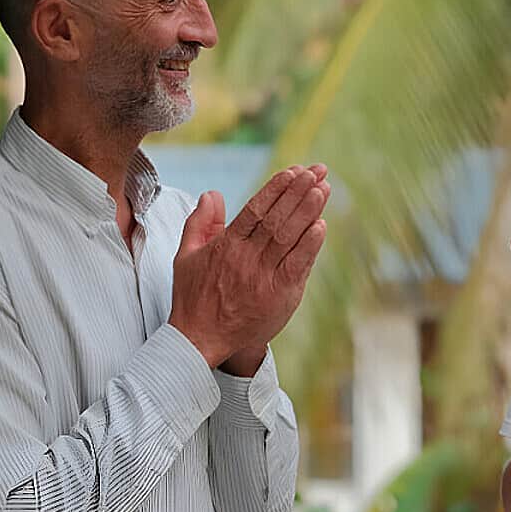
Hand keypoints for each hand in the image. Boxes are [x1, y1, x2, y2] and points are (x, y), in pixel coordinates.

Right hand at [169, 164, 329, 367]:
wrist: (200, 339)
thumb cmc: (194, 297)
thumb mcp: (187, 256)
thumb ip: (199, 223)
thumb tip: (211, 194)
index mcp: (226, 245)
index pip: (255, 209)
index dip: (275, 189)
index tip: (293, 171)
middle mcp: (246, 258)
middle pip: (277, 218)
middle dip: (298, 192)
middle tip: (318, 171)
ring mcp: (263, 277)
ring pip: (289, 238)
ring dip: (308, 211)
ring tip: (323, 188)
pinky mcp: (279, 296)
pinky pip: (297, 266)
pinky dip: (310, 246)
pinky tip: (322, 226)